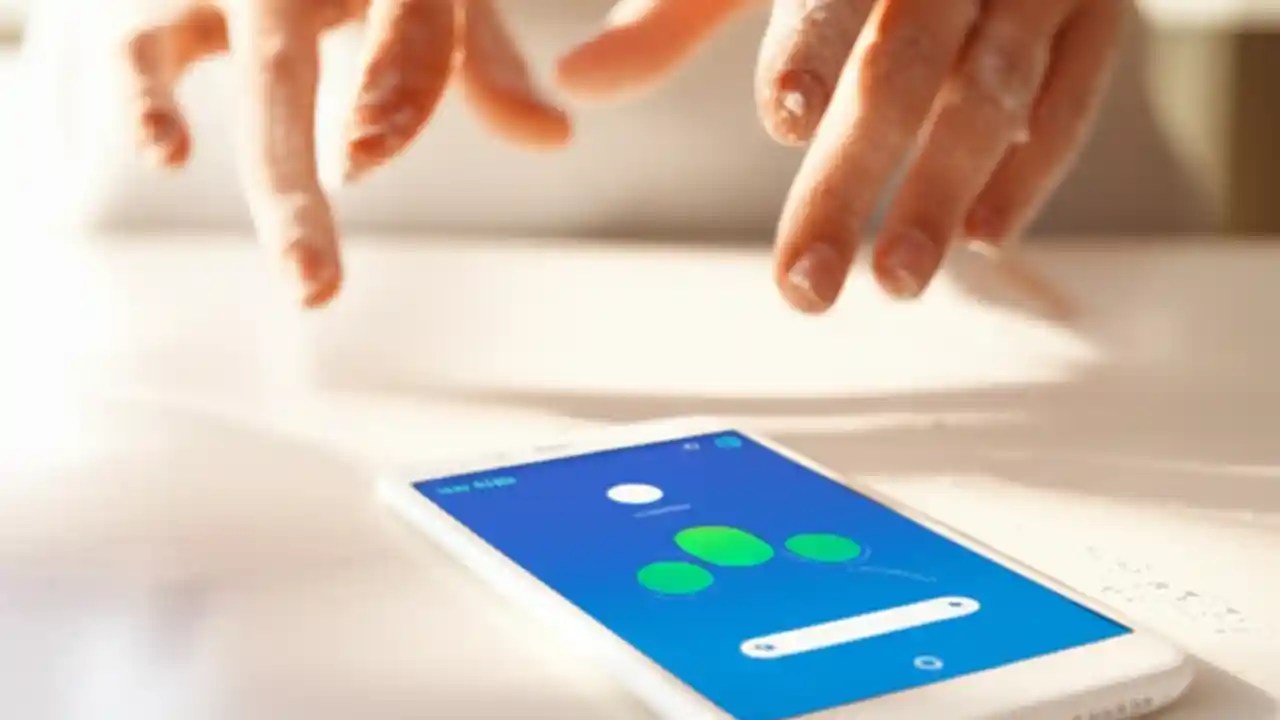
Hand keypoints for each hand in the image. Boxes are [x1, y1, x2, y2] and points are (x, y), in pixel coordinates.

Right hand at [124, 0, 569, 307]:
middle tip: (320, 286)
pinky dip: (143, 98)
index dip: (398, 82)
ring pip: (256, 80)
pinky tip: (164, 150)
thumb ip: (477, 59)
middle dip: (318, 179)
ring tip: (307, 279)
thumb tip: (556, 137)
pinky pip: (138, 50)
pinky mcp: (146, 4)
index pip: (412, 17)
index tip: (363, 161)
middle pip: (309, 68)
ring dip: (279, 181)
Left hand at [558, 0, 1125, 312]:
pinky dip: (1033, 170)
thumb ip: (673, 16)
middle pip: (900, 73)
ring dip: (942, 192)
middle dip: (851, 183)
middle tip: (806, 287)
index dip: (809, 50)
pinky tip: (984, 238)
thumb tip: (573, 82)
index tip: (782, 119)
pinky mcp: (1101, 11)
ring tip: (895, 282)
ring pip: (991, 95)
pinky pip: (1074, 97)